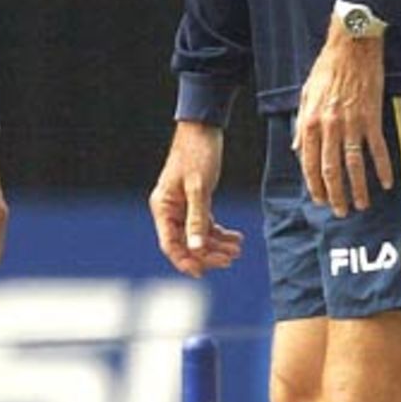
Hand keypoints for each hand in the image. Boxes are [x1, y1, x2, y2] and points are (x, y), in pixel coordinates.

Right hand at [148, 120, 243, 278]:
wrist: (204, 128)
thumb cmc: (197, 154)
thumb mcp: (199, 188)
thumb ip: (197, 219)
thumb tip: (195, 249)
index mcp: (163, 207)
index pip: (170, 244)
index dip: (185, 261)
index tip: (202, 273)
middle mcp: (170, 209)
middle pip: (186, 243)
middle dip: (208, 253)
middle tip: (230, 258)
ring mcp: (182, 206)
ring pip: (198, 236)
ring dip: (217, 245)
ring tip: (237, 248)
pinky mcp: (195, 200)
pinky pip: (205, 224)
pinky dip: (220, 233)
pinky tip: (236, 238)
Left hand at [293, 16, 392, 215]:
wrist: (351, 47)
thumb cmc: (327, 69)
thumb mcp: (305, 95)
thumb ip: (301, 125)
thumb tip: (297, 149)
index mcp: (310, 122)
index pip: (310, 163)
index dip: (314, 185)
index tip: (320, 200)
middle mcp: (329, 126)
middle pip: (331, 170)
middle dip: (335, 194)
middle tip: (340, 210)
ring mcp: (352, 124)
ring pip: (354, 165)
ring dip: (358, 188)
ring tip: (361, 204)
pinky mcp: (372, 118)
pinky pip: (377, 149)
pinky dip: (381, 168)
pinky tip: (385, 183)